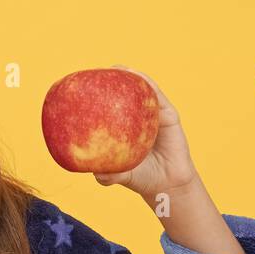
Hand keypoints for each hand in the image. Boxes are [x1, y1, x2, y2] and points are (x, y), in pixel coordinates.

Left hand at [92, 65, 199, 200]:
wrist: (169, 185)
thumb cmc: (141, 178)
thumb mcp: (121, 176)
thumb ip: (109, 175)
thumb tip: (95, 174)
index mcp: (123, 129)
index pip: (109, 108)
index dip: (99, 96)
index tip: (85, 85)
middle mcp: (137, 119)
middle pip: (126, 95)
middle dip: (114, 80)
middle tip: (101, 71)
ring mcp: (153, 116)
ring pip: (143, 91)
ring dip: (132, 77)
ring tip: (119, 68)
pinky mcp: (169, 116)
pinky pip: (159, 98)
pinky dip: (150, 87)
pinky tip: (141, 80)